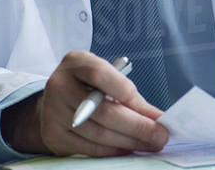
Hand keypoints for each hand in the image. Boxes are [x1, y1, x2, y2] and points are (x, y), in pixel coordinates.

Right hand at [2, 50, 169, 156]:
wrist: (53, 101)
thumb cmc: (87, 86)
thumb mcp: (104, 78)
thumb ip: (129, 95)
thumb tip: (157, 118)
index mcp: (75, 62)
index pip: (99, 74)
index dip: (126, 92)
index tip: (152, 111)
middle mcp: (59, 85)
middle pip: (103, 111)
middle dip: (137, 126)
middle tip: (160, 136)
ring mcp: (53, 112)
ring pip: (99, 134)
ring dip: (129, 142)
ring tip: (150, 144)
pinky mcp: (54, 135)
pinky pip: (90, 148)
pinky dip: (113, 150)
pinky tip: (128, 148)